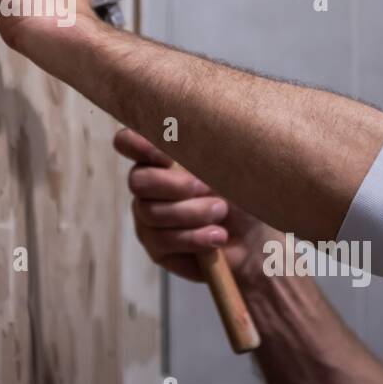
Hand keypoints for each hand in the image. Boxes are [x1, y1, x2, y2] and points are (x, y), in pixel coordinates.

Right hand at [114, 127, 276, 283]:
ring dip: (193, 213)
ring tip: (221, 213)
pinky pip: (163, 241)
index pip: (127, 143)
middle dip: (174, 185)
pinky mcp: (155, 247)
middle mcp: (147, 186)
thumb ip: (204, 148)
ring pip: (152, 213)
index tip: (165, 154)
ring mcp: (147, 218)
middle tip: (207, 188)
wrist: (254, 238)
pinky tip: (217, 236)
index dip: (136, 144)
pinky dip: (195, 237)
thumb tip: (190, 136)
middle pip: (137, 181)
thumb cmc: (239, 193)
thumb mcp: (227, 165)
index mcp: (159, 158)